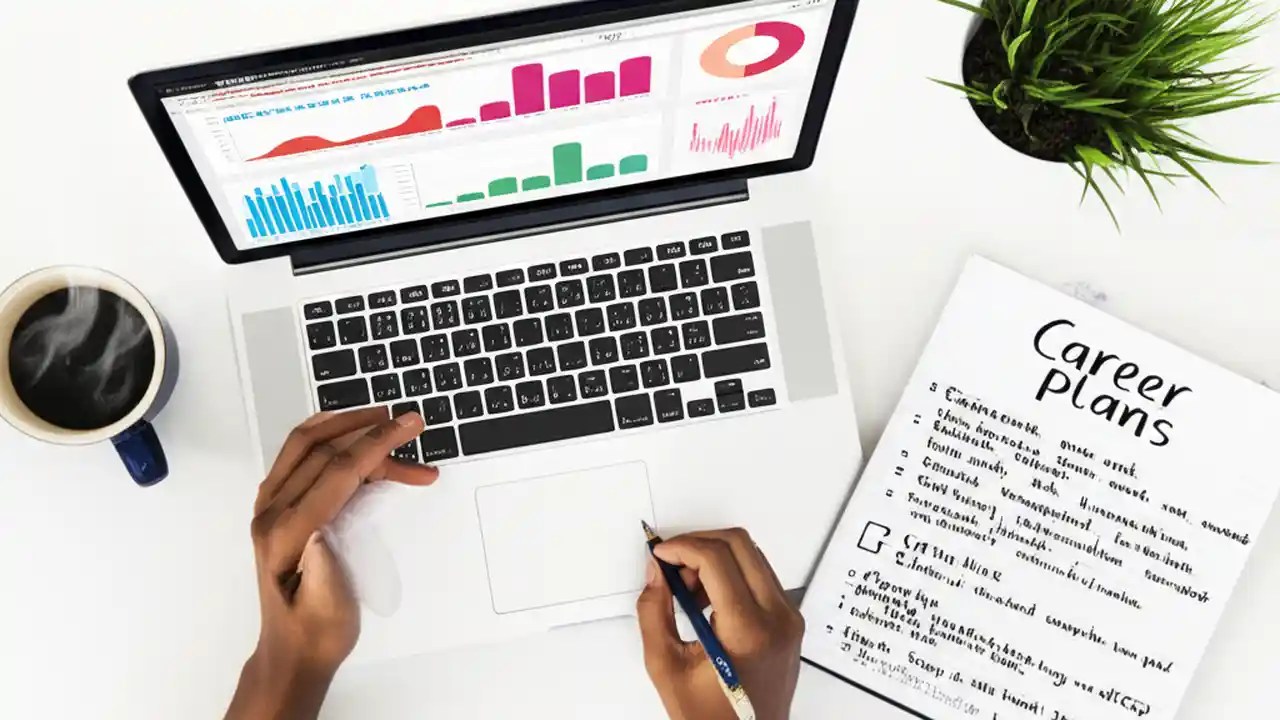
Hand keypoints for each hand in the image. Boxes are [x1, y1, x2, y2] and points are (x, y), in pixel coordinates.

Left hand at [226, 408, 437, 719]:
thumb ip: (324, 573)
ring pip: (306, 446)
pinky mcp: (277, 508)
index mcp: (286, 535)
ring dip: (347, 426)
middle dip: (370, 430)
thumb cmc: (315, 634)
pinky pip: (298, 456)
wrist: (291, 651)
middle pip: (323, 451)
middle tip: (409, 422)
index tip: (406, 426)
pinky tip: (349, 432)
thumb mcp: (328, 612)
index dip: (376, 445)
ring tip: (385, 422)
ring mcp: (270, 508)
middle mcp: (271, 514)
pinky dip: (328, 437)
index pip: (335, 472)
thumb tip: (322, 531)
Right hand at [636, 529, 804, 719]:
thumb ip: (654, 612)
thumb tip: (656, 572)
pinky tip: (709, 600)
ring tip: (689, 590)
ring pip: (752, 555)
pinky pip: (761, 576)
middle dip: (699, 544)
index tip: (662, 554)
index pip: (717, 559)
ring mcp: (790, 618)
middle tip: (673, 565)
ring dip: (715, 559)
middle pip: (739, 544)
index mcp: (749, 631)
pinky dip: (732, 574)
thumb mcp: (667, 667)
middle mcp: (778, 619)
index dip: (683, 547)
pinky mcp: (791, 620)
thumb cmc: (712, 719)